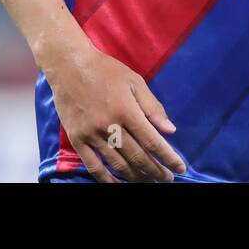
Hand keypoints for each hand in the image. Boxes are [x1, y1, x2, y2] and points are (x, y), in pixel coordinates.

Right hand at [47, 45, 186, 182]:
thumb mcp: (134, 81)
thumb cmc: (106, 70)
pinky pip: (93, 166)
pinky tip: (119, 183)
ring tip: (149, 182)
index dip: (168, 157)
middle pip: (137, 156)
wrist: (69, 65)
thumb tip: (170, 130)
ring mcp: (91, 135)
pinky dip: (107, 179)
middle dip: (155, 171)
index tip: (180, 168)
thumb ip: (152, 107)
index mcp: (126, 110)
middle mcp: (109, 126)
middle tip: (167, 179)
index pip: (152, 141)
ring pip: (118, 164)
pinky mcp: (77, 139)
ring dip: (136, 177)